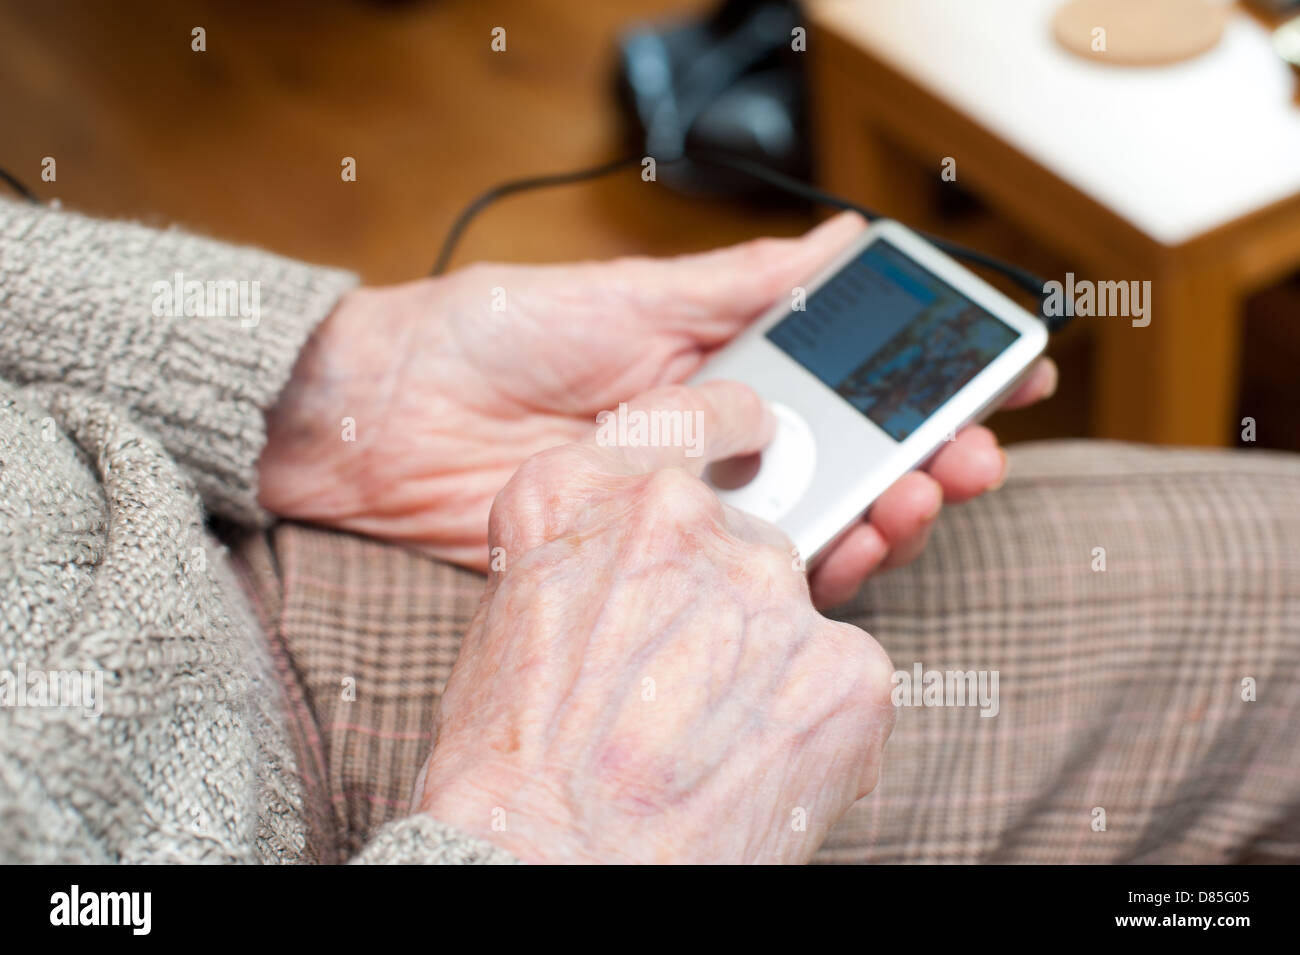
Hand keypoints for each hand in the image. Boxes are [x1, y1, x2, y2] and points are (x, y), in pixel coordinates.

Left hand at [258, 213, 1056, 605]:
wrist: (386, 418)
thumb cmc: (498, 334)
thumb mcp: (632, 295)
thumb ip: (743, 284)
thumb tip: (845, 239)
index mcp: (724, 366)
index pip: (851, 376)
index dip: (930, 379)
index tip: (1005, 378)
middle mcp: (721, 437)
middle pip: (851, 457)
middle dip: (925, 458)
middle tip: (968, 460)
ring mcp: (693, 503)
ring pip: (813, 522)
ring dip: (880, 515)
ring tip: (912, 501)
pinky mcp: (654, 560)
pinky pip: (745, 577)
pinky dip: (803, 572)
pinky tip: (838, 556)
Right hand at [414, 382, 896, 863]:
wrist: (548, 866)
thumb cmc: (510, 767)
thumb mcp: (512, 618)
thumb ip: (589, 558)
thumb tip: (643, 567)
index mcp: (579, 492)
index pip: (677, 419)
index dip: (724, 428)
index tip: (759, 434)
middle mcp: (679, 517)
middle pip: (743, 535)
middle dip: (727, 603)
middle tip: (684, 687)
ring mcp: (768, 587)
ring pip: (793, 611)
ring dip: (767, 668)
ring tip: (708, 744)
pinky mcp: (844, 664)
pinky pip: (844, 675)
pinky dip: (816, 722)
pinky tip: (756, 770)